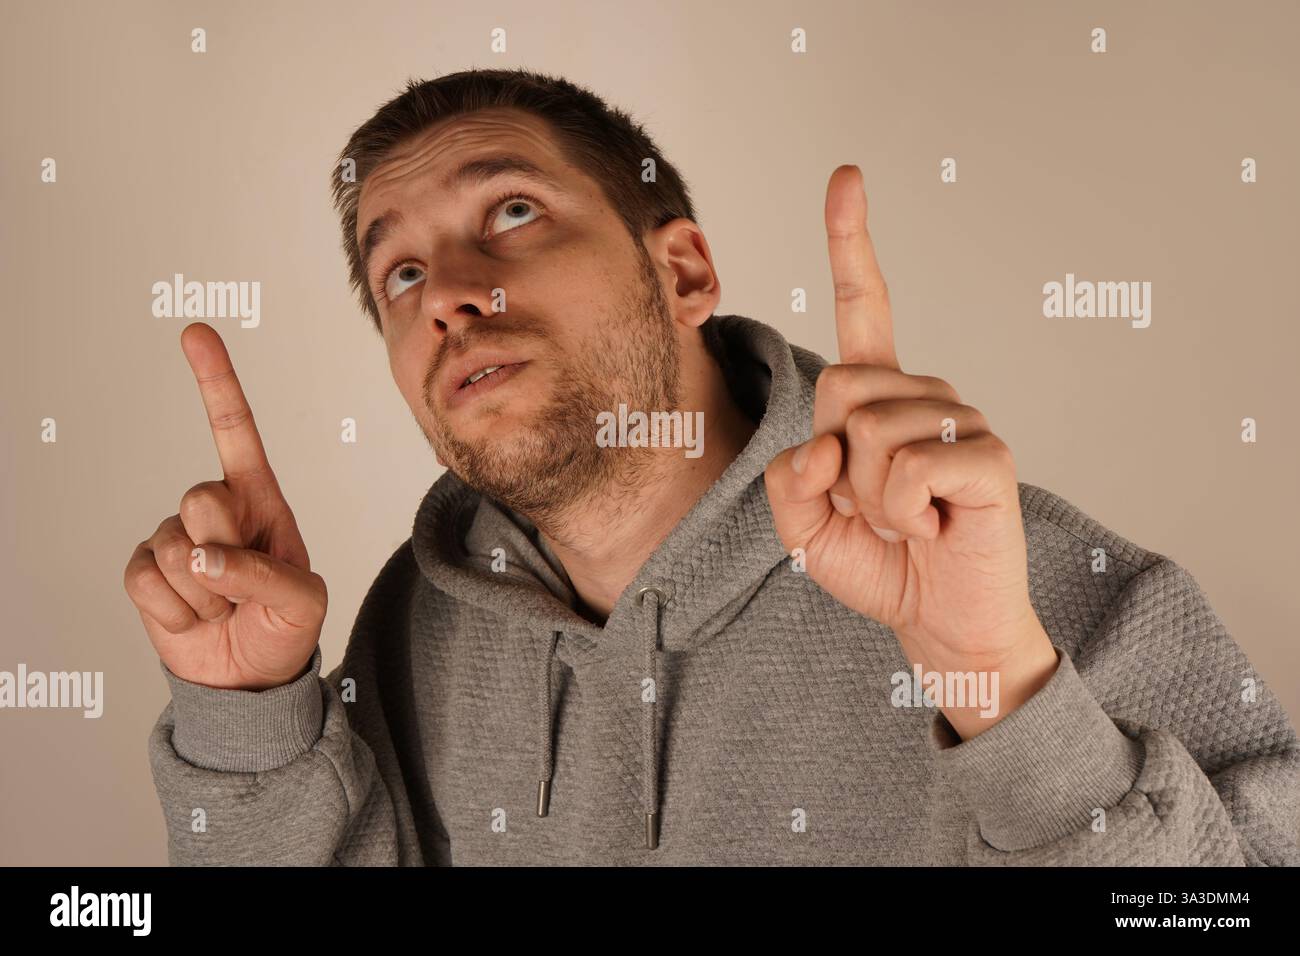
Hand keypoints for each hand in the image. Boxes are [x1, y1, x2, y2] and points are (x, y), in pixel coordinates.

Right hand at [123, 323, 325, 690]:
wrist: (249, 677)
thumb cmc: (285, 626)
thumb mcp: (303, 602)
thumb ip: (265, 574)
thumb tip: (204, 557)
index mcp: (260, 500)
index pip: (236, 432)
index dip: (216, 383)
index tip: (195, 333)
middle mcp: (214, 508)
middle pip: (201, 498)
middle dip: (226, 549)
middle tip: (245, 584)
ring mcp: (175, 536)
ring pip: (175, 548)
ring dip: (207, 593)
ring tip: (225, 607)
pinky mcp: (145, 571)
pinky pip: (147, 581)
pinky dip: (176, 611)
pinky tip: (194, 617)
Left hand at [764, 166, 1055, 736]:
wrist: (939, 623)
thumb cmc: (880, 565)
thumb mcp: (804, 526)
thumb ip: (790, 480)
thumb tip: (824, 444)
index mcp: (880, 398)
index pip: (866, 307)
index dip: (851, 243)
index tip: (848, 177)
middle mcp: (924, 393)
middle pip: (837, 387)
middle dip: (833, 462)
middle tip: (873, 506)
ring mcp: (962, 417)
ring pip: (867, 434)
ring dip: (868, 499)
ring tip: (907, 521)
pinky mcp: (988, 454)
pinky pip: (908, 467)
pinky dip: (903, 514)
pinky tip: (934, 528)